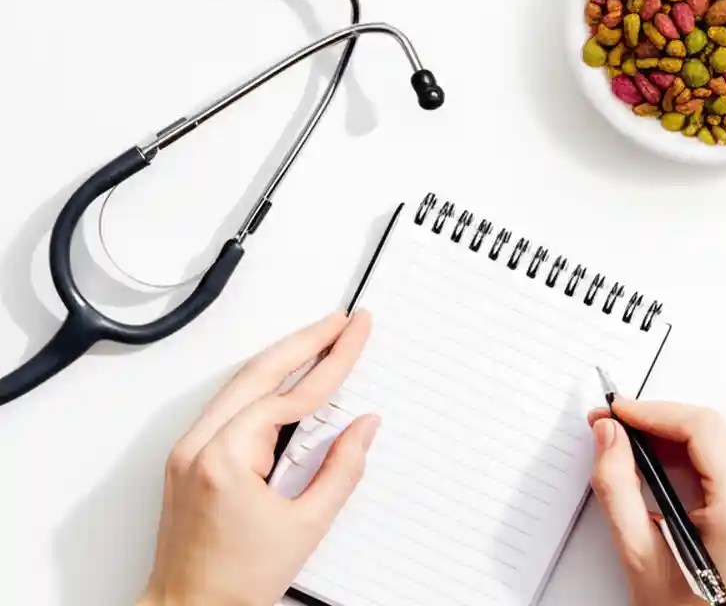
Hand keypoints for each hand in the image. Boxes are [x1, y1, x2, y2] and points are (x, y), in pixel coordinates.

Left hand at [140, 312, 379, 605]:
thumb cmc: (235, 582)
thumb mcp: (306, 526)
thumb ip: (341, 469)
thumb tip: (362, 426)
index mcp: (225, 459)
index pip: (291, 395)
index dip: (332, 361)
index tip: (356, 333)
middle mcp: (198, 446)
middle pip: (259, 372)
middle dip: (306, 341)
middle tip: (342, 322)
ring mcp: (188, 450)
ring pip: (241, 384)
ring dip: (284, 358)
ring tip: (321, 340)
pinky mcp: (188, 459)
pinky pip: (230, 406)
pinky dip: (263, 386)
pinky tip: (285, 378)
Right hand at [588, 400, 725, 605]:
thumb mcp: (638, 551)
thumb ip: (617, 486)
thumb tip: (609, 435)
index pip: (702, 428)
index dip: (654, 412)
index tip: (617, 412)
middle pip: (710, 428)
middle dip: (657, 420)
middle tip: (612, 424)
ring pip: (715, 438)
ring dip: (669, 433)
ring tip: (627, 442)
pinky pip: (722, 456)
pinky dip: (685, 450)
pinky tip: (654, 458)